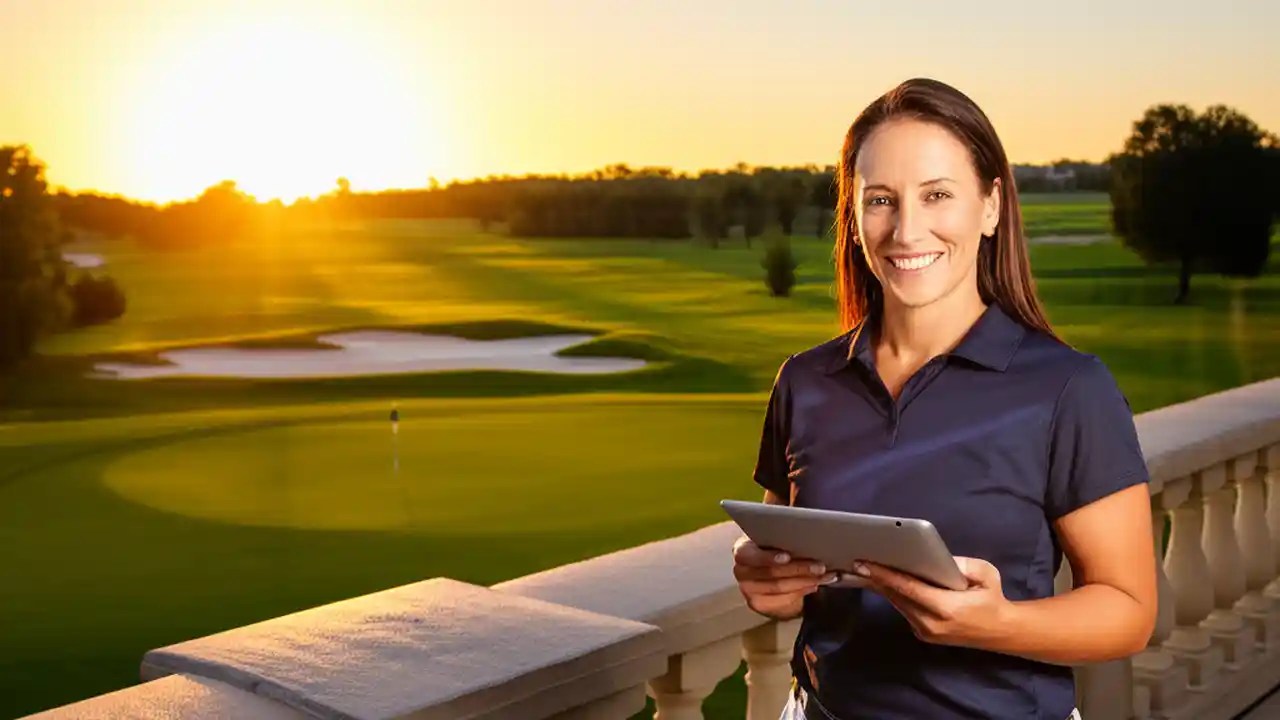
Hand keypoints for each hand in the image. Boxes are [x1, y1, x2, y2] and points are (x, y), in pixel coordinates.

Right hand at [733, 535, 839, 618]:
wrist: (770, 571)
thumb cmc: (777, 547)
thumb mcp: (777, 538)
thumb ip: (784, 532)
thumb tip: (809, 526)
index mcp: (742, 549)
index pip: (749, 554)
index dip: (768, 556)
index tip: (788, 556)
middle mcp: (740, 571)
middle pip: (771, 573)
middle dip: (798, 569)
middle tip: (821, 565)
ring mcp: (747, 590)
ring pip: (780, 588)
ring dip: (806, 581)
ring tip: (826, 575)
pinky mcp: (757, 604)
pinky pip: (783, 601)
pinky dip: (802, 592)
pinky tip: (816, 585)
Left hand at [854, 556, 1010, 647]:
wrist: (1002, 632)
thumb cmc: (993, 599)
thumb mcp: (985, 573)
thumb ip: (960, 564)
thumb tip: (933, 557)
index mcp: (947, 608)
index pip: (908, 588)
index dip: (884, 575)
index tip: (863, 564)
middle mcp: (931, 623)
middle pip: (897, 597)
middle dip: (876, 579)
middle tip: (857, 561)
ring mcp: (926, 632)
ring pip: (898, 604)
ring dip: (883, 587)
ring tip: (865, 569)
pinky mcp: (924, 634)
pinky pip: (904, 611)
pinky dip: (895, 596)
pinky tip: (884, 582)